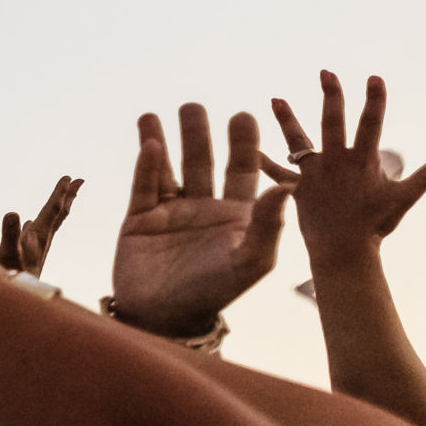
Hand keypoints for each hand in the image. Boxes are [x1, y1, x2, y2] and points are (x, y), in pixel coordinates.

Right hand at [0, 176, 80, 277]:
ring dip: (55, 208)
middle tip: (78, 179)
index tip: (70, 177)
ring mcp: (35, 248)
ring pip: (49, 223)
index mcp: (39, 236)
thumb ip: (10, 235)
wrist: (15, 301)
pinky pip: (35, 233)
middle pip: (58, 214)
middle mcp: (41, 241)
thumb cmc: (9, 280)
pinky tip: (28, 223)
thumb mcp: (8, 255)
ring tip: (61, 197)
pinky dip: (35, 223)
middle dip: (67, 196)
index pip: (52, 210)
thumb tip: (14, 212)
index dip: (60, 193)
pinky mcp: (27, 256)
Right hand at [109, 104, 285, 336]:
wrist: (164, 318)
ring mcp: (171, 211)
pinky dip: (147, 164)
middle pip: (203, 161)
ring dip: (167, 139)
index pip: (243, 170)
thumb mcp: (251, 261)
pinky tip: (150, 142)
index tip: (244, 115)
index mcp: (237, 215)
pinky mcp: (140, 219)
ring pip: (171, 167)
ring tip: (162, 112)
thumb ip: (269, 224)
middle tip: (195, 106)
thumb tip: (286, 186)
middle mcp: (204, 207)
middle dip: (200, 133)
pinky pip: (144, 185)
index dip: (244, 143)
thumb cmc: (215, 293)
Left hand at [268, 72, 425, 266]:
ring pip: (298, 142)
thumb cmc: (377, 224)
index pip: (371, 123)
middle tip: (326, 72)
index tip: (374, 77)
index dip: (374, 100)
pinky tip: (253, 150)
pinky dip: (265, 163)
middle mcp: (334, 163)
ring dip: (286, 120)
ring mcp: (313, 175)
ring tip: (274, 99)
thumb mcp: (407, 195)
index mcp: (361, 161)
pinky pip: (276, 174)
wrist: (344, 252)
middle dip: (331, 96)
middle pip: (331, 123)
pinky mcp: (296, 189)